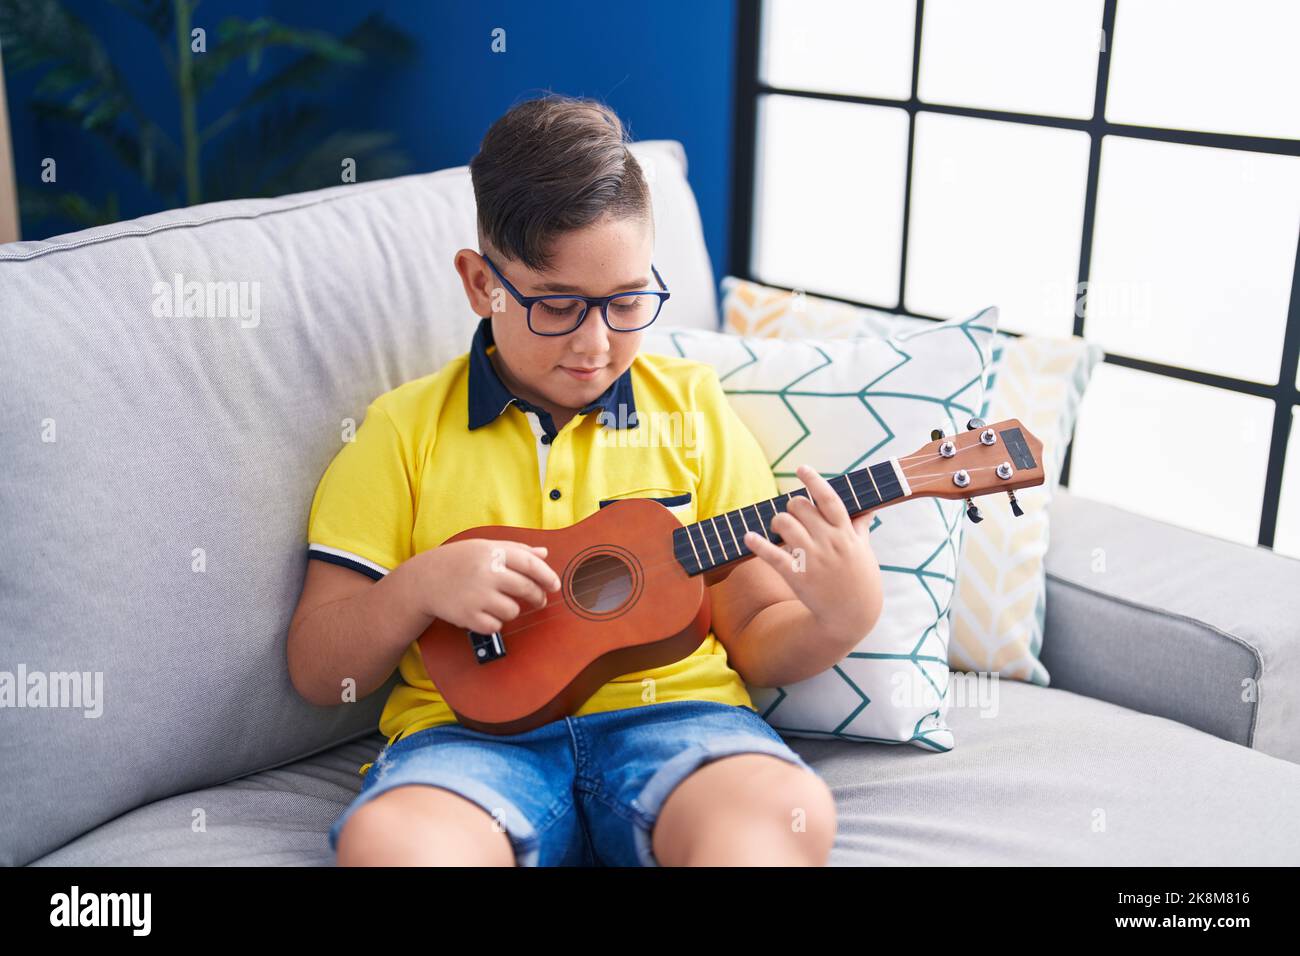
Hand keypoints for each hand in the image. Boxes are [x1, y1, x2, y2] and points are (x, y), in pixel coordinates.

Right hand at [414, 538, 561, 632]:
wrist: (424, 579)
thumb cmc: (458, 561)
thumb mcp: (484, 547)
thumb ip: (515, 549)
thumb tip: (544, 553)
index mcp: (492, 553)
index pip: (530, 564)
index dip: (547, 576)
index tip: (555, 585)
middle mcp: (486, 573)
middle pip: (526, 588)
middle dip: (537, 596)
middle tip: (539, 599)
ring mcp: (476, 596)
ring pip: (513, 610)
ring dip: (512, 610)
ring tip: (499, 603)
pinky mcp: (468, 616)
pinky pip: (496, 625)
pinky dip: (494, 622)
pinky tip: (485, 612)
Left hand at [742, 464, 881, 643]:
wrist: (852, 616)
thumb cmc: (860, 582)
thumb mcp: (865, 552)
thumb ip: (860, 528)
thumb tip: (867, 510)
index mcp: (846, 533)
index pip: (828, 499)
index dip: (814, 481)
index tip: (802, 468)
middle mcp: (829, 542)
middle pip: (800, 507)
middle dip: (792, 507)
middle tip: (792, 516)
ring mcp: (812, 559)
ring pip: (784, 524)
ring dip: (777, 522)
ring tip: (777, 528)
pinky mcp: (797, 576)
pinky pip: (772, 555)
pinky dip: (757, 544)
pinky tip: (749, 537)